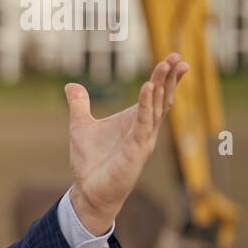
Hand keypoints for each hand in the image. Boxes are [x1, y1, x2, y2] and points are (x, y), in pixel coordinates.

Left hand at [64, 54, 187, 234]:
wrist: (89, 190)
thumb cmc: (90, 162)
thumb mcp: (80, 126)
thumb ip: (79, 105)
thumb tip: (71, 85)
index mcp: (135, 122)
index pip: (155, 96)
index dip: (165, 78)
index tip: (173, 59)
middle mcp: (144, 130)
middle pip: (161, 99)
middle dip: (169, 78)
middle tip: (176, 57)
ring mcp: (143, 140)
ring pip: (157, 109)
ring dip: (162, 87)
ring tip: (165, 66)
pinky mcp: (136, 150)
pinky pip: (143, 124)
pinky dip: (146, 106)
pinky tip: (147, 88)